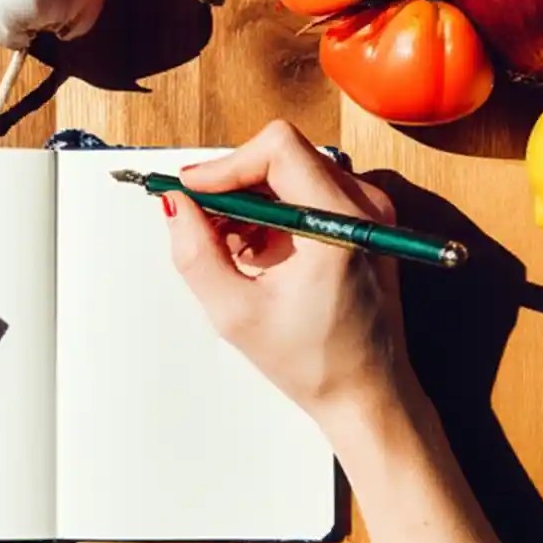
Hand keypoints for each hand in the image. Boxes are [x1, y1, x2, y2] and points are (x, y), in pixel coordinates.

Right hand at [163, 120, 409, 423]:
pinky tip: (257, 256)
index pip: (277, 149)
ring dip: (248, 203)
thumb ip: (196, 254)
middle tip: (200, 225)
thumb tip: (174, 204)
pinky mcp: (361, 221)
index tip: (191, 191)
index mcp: (340, 224)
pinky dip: (270, 214)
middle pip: (281, 156)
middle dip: (232, 187)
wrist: (367, 393)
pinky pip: (304, 192)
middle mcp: (363, 206)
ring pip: (289, 172)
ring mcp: (367, 211)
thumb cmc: (315, 363)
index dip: (225, 165)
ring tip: (232, 253)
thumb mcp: (236, 314)